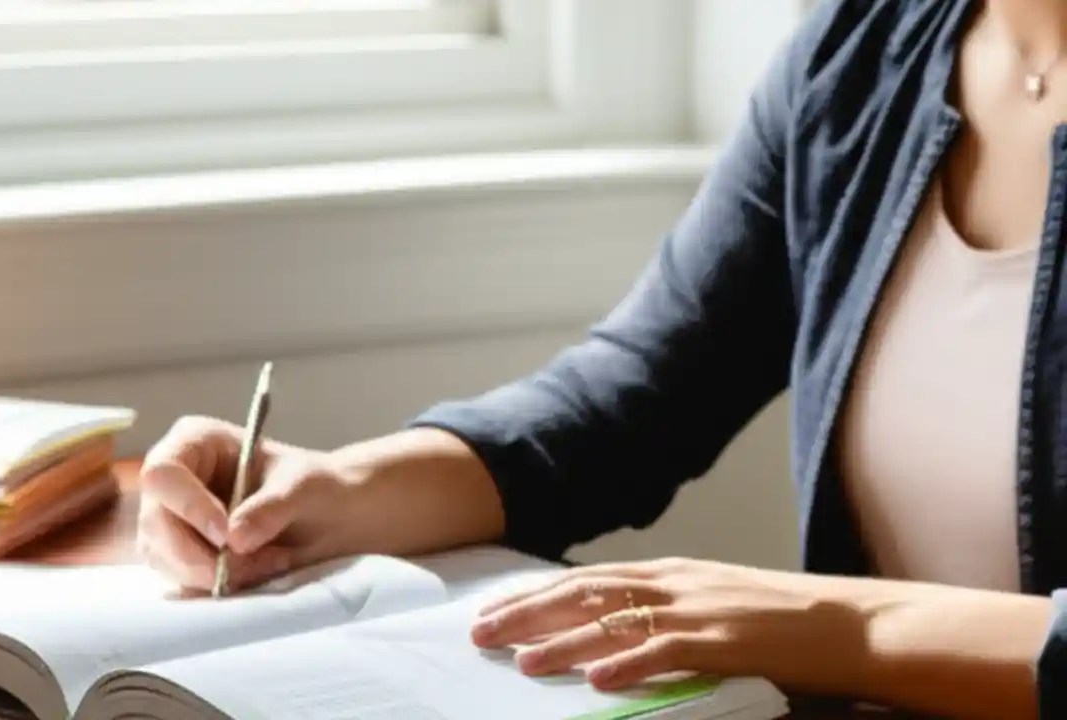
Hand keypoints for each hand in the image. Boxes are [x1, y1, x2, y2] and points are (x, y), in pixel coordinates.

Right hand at [136, 416, 360, 592]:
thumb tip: (235, 538)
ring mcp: (172, 517)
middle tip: (248, 566)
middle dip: (199, 554)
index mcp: (195, 442)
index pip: (164, 474)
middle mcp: (173, 478)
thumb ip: (271, 507)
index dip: (188, 507)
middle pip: (155, 521)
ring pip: (162, 555)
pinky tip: (254, 572)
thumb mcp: (303, 487)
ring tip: (266, 564)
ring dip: (211, 573)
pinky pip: (178, 576)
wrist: (331, 517)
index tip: (226, 537)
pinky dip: (213, 584)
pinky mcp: (180, 552)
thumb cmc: (315, 486)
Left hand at [469, 558, 878, 694]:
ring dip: (566, 643)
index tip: (493, 609)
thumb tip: (606, 630)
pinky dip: (631, 665)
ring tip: (522, 660)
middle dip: (530, 613)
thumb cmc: (781, 618)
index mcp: (669, 574)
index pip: (586, 580)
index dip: (535, 594)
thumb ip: (661, 610)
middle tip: (481, 633)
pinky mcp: (728, 643)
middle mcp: (676, 585)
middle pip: (586, 594)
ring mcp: (701, 612)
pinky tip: (597, 681)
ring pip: (617, 623)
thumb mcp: (710, 601)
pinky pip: (670, 653)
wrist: (852, 622)